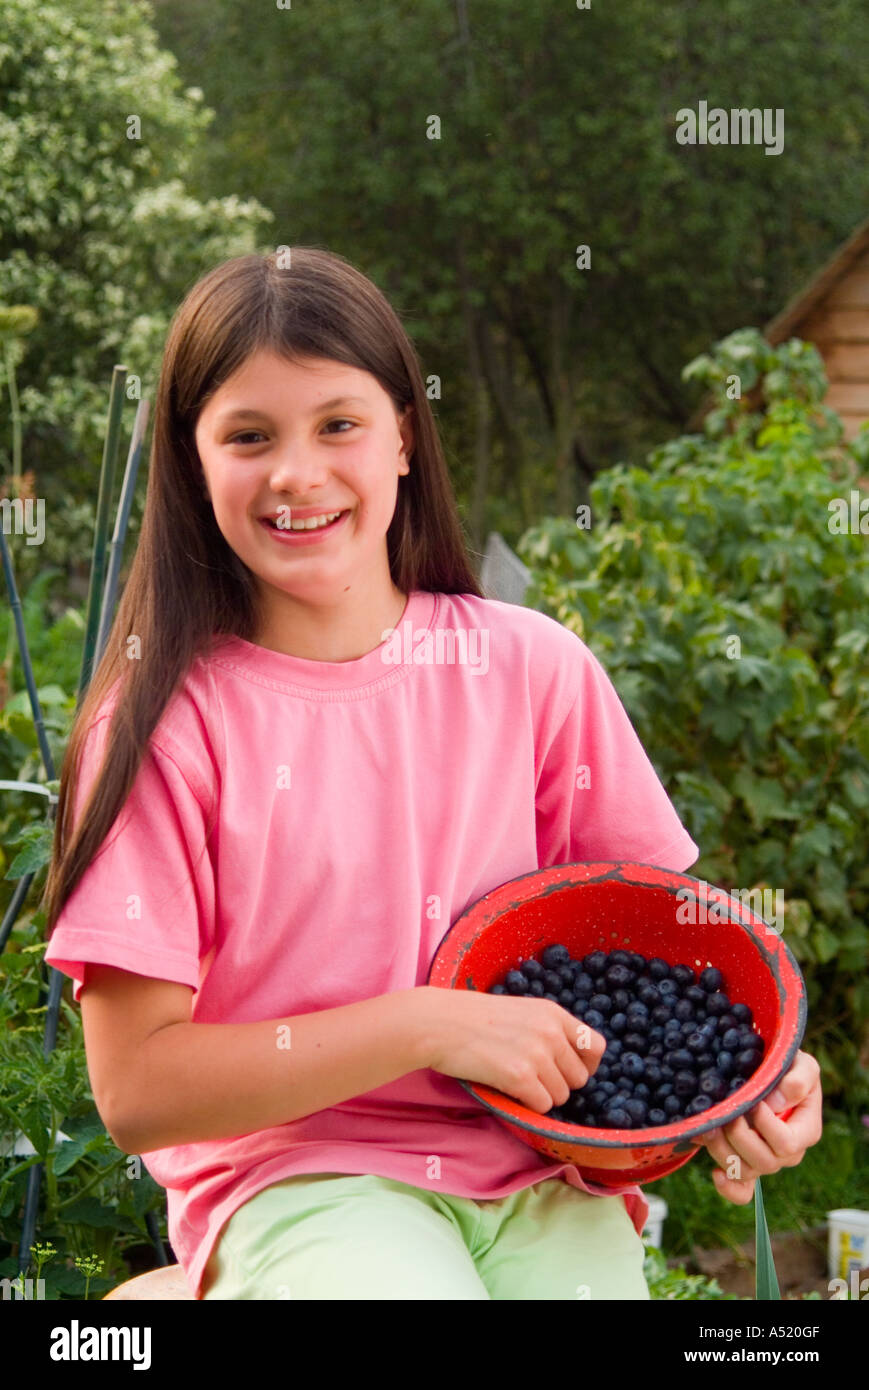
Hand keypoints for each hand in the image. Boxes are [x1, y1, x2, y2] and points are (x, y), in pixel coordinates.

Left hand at [697, 1049, 822, 1203]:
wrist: (768, 1070)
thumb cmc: (788, 1067)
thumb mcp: (803, 1065)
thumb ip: (798, 1081)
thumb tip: (776, 1104)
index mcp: (806, 1132)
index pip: (786, 1144)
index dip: (765, 1126)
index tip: (754, 1102)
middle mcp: (787, 1153)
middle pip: (764, 1162)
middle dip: (738, 1136)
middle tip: (725, 1112)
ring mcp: (766, 1160)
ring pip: (745, 1172)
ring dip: (722, 1151)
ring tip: (710, 1127)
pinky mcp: (747, 1163)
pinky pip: (741, 1191)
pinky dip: (728, 1187)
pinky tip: (715, 1173)